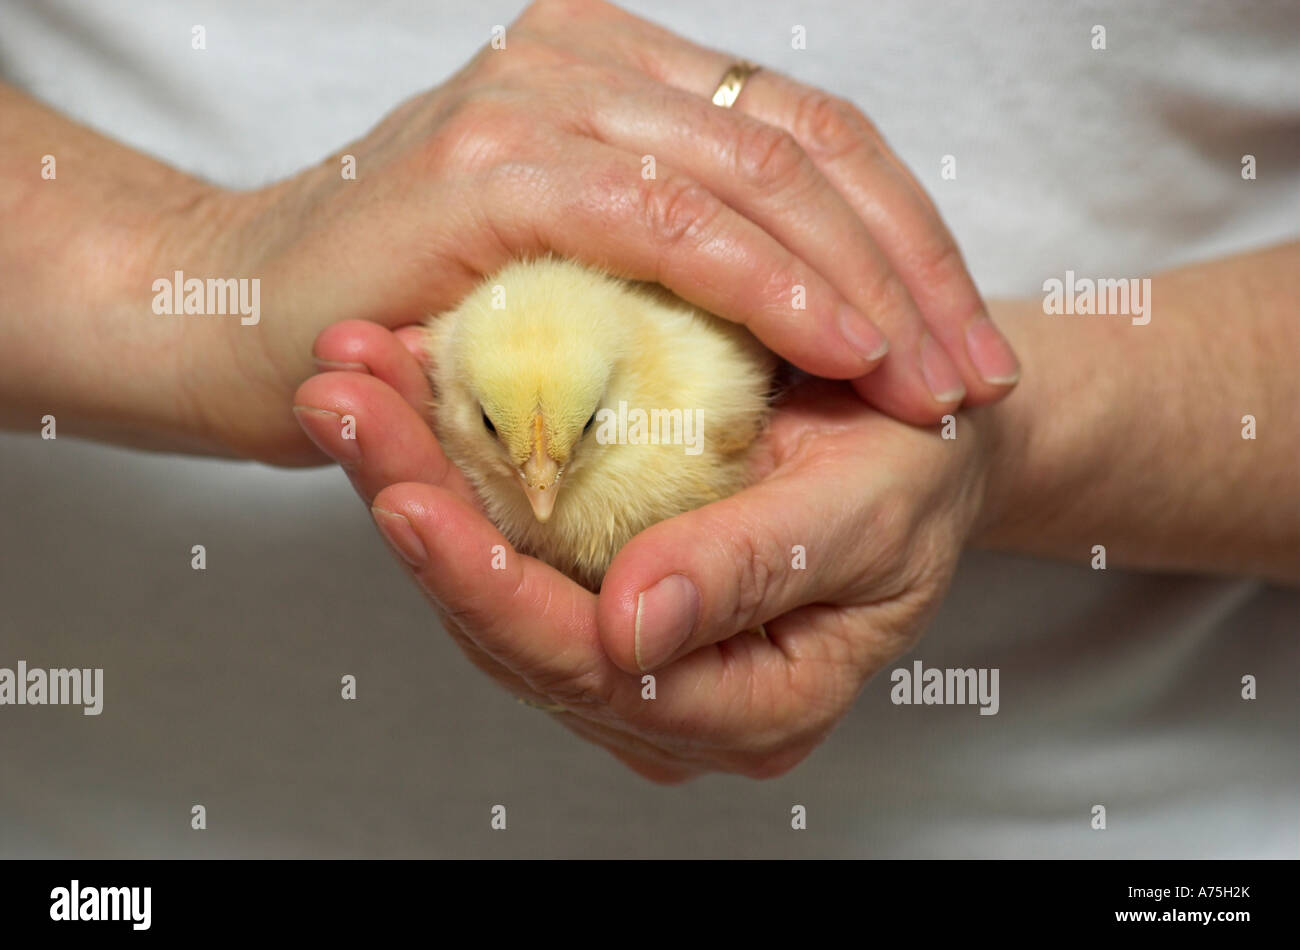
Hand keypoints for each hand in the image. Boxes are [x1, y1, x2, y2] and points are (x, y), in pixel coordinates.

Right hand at [143, 0, 1015, 462]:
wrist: (238, 325)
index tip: (961, 342)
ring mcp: (536, 98)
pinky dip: (762, 284)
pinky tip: (832, 348)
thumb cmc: (406, 314)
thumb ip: (670, 250)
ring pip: (752, 178)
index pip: (803, 136)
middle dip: (909, 270)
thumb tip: (808, 303)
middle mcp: (583, 55)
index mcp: (616, 67)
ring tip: (926, 380)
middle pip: (802, 148)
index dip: (902, 236)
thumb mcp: (569, 267)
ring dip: (859, 286)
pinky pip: (665, 221)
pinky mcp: (490, 165)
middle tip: (972, 373)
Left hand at [292, 321, 991, 779]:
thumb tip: (632, 631)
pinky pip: (504, 533)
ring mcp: (625, 643)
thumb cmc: (919, 474)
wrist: (924, 434)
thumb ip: (756, 571)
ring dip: (410, 476)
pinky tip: (400, 390)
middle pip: (510, 627)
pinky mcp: (597, 577)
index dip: (494, 591)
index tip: (407, 499)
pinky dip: (447, 459)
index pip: (592, 670)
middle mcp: (668, 694)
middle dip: (415, 509)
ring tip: (347, 382)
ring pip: (488, 580)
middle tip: (338, 403)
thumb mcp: (868, 512)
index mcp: (748, 706)